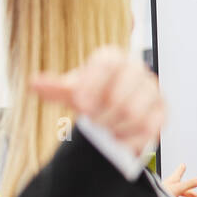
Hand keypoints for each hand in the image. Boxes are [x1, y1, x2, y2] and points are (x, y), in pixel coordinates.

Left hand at [32, 46, 164, 159]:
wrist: (114, 110)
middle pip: (120, 96)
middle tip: (93, 121)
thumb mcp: (72, 91)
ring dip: (114, 127)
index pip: (107, 64)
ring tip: (106, 129)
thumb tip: (34, 83)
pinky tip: (119, 137)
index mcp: (113, 58)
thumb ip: (54, 88)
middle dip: (101, 116)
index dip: (92, 85)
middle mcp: (136, 70)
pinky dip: (130, 138)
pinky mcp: (162, 111)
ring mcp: (152, 90)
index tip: (80, 105)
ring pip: (134, 114)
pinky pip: (149, 128)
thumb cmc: (94, 95)